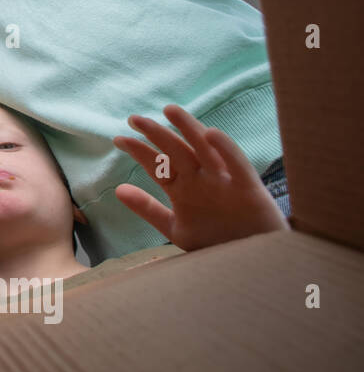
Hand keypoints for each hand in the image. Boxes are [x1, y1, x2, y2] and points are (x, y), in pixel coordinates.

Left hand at [112, 104, 287, 251]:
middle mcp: (202, 180)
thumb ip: (149, 209)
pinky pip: (238, 166)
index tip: (118, 139)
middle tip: (134, 118)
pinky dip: (226, 149)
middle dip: (156, 134)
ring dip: (189, 129)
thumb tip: (117, 189)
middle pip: (177, 151)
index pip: (158, 164)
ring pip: (205, 150)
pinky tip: (211, 134)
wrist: (252, 261)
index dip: (140, 151)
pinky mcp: (249, 189)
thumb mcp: (175, 227)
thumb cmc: (215, 241)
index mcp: (184, 188)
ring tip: (170, 111)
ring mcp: (224, 182)